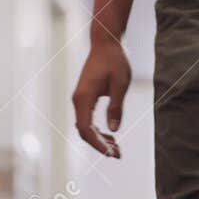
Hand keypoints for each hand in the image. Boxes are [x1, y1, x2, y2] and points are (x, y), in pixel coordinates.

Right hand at [72, 36, 130, 156]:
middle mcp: (78, 100)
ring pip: (85, 127)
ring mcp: (80, 99)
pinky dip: (97, 130)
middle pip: (84, 131)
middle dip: (99, 145)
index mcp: (84, 98)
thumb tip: (114, 129)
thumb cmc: (114, 61)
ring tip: (117, 147)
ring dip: (99, 139)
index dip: (97, 144)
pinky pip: (87, 120)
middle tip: (118, 154)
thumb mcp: (120, 84)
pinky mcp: (85, 98)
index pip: (86, 128)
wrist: (105, 43)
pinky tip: (110, 136)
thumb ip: (116, 107)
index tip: (111, 153)